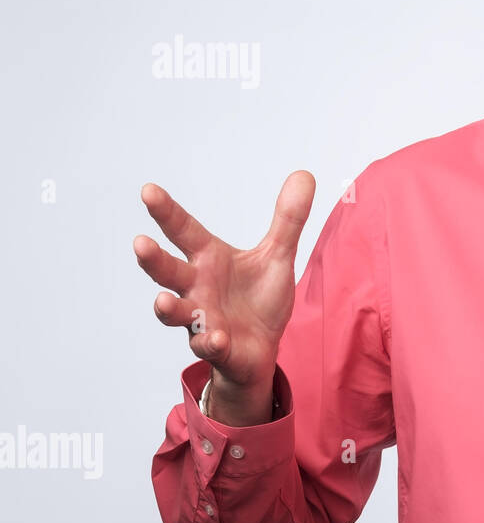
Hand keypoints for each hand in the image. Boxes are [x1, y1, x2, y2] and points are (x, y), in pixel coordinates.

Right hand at [134, 171, 315, 395]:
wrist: (262, 347)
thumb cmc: (259, 299)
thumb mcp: (277, 255)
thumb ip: (288, 219)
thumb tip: (305, 174)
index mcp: (209, 259)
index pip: (183, 231)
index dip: (166, 212)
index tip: (148, 190)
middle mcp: (196, 287)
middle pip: (168, 270)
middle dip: (152, 259)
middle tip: (140, 243)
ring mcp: (201, 318)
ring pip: (175, 312)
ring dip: (167, 308)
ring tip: (163, 301)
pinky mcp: (215, 346)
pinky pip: (207, 345)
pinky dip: (210, 342)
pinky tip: (217, 338)